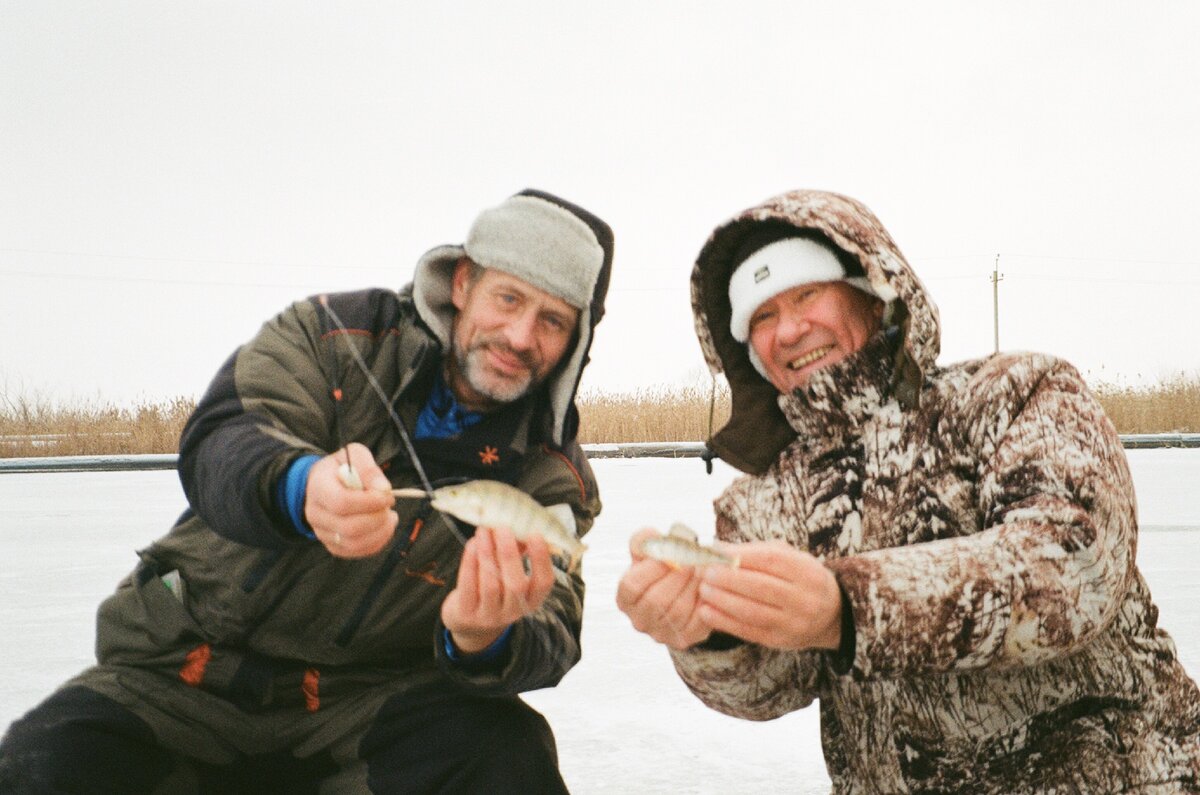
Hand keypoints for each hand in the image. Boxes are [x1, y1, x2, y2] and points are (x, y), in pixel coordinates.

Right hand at [305, 442, 396, 557]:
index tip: (388, 496)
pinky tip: (384, 528)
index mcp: (318, 488)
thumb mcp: (355, 455)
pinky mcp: (333, 545)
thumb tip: (384, 489)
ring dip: (380, 532)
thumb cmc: (342, 468)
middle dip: (377, 518)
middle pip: (349, 527)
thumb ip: (369, 469)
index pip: (342, 502)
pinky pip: (356, 552)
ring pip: (354, 543)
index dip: (369, 502)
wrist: (323, 483)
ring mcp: (322, 533)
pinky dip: (377, 542)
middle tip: (389, 506)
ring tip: (390, 516)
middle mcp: (315, 514)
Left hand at [441, 527, 554, 653]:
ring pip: (490, 585)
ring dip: (487, 554)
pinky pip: (468, 586)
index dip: (541, 559)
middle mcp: (513, 611)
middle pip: (516, 585)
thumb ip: (518, 551)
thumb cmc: (497, 588)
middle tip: (502, 528)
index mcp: (532, 599)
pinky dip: (470, 562)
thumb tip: (521, 522)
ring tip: (484, 531)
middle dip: (509, 554)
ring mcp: (489, 616)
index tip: (535, 534)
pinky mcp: (467, 613)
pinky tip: (472, 544)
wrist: (471, 623)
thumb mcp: (512, 575)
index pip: (544, 582)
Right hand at [615, 528, 712, 649]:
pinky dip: (704, 602)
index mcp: (625, 599)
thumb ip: (644, 541)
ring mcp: (660, 634)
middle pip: (655, 600)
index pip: (632, 585)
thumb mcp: (649, 551)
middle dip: (678, 576)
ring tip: (703, 571)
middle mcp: (639, 620)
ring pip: (678, 611)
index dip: (652, 568)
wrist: (685, 591)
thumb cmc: (663, 568)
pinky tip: (708, 588)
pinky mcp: (682, 640)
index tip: (670, 554)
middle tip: (693, 561)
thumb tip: (651, 537)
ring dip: (693, 586)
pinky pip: (696, 622)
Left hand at [697, 540, 842, 650]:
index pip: (771, 559)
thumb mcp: (791, 558)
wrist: (831, 616)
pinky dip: (724, 621)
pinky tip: (706, 611)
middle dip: (727, 578)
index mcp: (806, 571)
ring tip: (703, 590)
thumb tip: (718, 548)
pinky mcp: (779, 640)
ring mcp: (792, 622)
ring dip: (722, 600)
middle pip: (760, 586)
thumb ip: (758, 552)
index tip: (715, 550)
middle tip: (705, 572)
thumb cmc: (800, 579)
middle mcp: (803, 598)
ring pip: (752, 611)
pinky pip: (748, 631)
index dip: (739, 554)